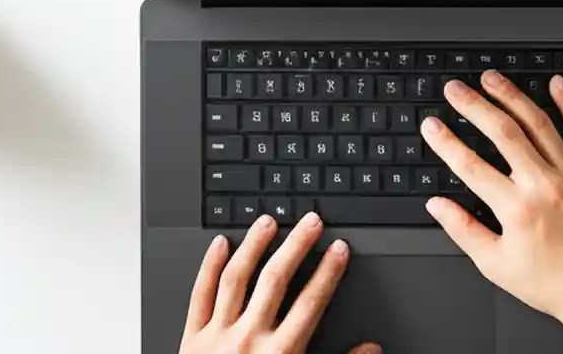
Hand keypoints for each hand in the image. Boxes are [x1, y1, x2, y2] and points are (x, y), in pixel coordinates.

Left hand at [180, 213, 377, 353]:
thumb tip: (371, 349)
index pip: (311, 303)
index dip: (329, 272)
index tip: (340, 248)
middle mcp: (249, 341)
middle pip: (276, 281)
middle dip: (296, 246)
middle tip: (311, 221)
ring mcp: (217, 337)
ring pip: (236, 279)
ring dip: (254, 246)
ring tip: (269, 222)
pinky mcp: (191, 340)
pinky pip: (199, 295)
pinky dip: (208, 267)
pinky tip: (220, 244)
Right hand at [422, 72, 562, 353]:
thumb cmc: (554, 283)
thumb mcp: (497, 265)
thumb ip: (463, 230)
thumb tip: (437, 206)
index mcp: (516, 209)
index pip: (470, 165)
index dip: (446, 142)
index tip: (432, 125)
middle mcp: (544, 185)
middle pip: (502, 132)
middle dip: (473, 106)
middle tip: (455, 89)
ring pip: (538, 123)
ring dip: (511, 96)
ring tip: (491, 79)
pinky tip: (555, 84)